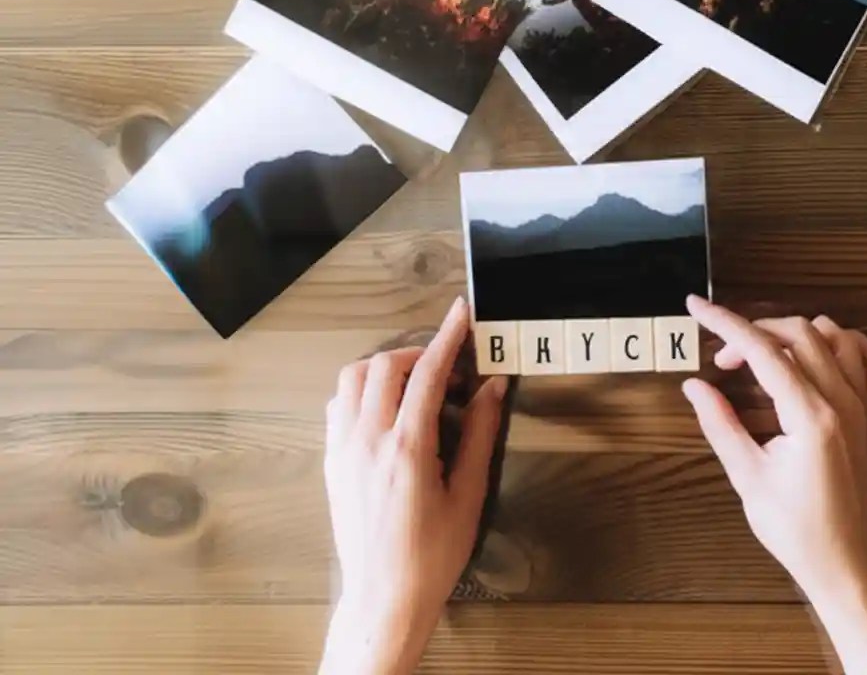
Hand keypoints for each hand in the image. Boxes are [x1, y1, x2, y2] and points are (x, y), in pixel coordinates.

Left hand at [320, 297, 508, 674]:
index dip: (448, 337)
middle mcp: (367, 441)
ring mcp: (342, 449)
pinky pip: (339, 404)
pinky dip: (363, 391)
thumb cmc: (432, 555)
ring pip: (353, 378)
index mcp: (407, 449)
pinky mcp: (331, 461)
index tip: (462, 314)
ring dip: (386, 369)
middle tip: (451, 371)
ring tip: (418, 386)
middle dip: (420, 354)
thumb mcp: (469, 495)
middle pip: (385, 366)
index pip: (427, 374)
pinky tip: (388, 410)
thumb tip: (492, 387)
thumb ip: (481, 435)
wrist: (384, 596)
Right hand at [683, 296, 866, 673]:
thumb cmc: (796, 528)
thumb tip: (695, 386)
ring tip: (762, 355)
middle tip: (720, 361)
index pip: (763, 350)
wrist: (842, 559)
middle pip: (798, 333)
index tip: (699, 307)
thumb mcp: (747, 476)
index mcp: (810, 417)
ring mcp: (860, 406)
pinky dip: (844, 345)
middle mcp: (841, 402)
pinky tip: (820, 353)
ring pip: (833, 337)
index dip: (726, 324)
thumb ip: (720, 424)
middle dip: (752, 332)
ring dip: (793, 333)